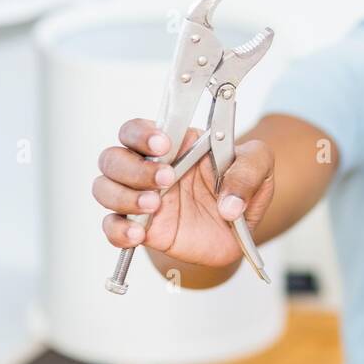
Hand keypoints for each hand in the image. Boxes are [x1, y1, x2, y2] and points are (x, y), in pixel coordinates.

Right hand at [93, 118, 274, 267]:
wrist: (238, 228)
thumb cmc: (241, 186)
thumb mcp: (259, 166)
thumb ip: (248, 171)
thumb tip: (230, 204)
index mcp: (173, 144)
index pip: (137, 129)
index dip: (142, 134)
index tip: (163, 145)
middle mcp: (149, 168)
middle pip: (112, 157)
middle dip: (133, 168)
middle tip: (166, 179)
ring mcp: (141, 198)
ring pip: (104, 188)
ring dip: (123, 196)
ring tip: (155, 205)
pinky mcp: (141, 228)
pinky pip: (111, 227)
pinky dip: (118, 231)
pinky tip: (137, 234)